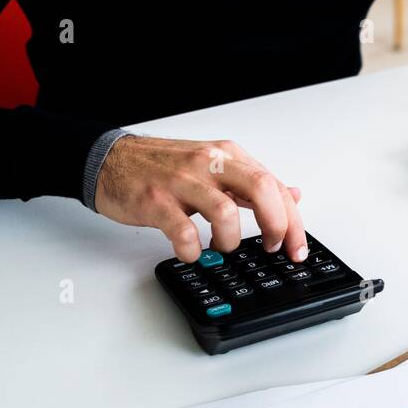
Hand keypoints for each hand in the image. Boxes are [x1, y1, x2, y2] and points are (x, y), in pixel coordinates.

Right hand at [94, 134, 306, 263]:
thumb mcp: (215, 165)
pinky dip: (192, 250)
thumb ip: (252, 182)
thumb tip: (292, 195)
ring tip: (221, 248)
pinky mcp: (156, 201)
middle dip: (275, 224)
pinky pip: (183, 231)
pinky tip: (191, 252)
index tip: (296, 247)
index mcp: (227, 155)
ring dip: (229, 240)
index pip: (273, 184)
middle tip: (272, 248)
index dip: (292, 218)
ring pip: (224, 211)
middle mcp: (209, 163)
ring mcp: (182, 181)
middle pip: (260, 188)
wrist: (111, 159)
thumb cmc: (162, 165)